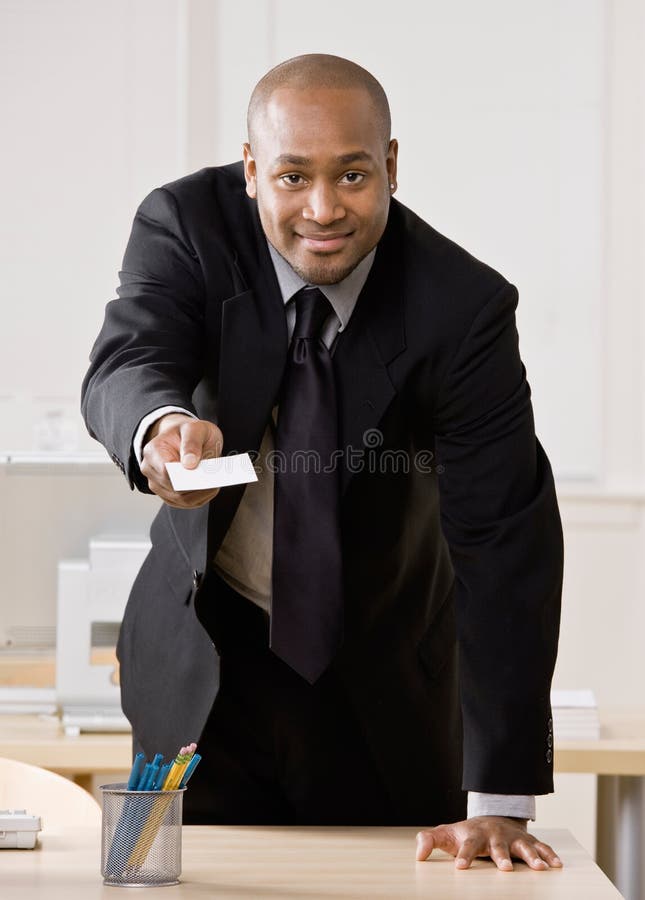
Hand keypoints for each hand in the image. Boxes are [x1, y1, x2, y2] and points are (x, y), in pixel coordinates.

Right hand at [140, 412, 223, 507]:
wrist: (185, 437)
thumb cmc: (188, 432)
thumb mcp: (194, 428)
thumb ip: (191, 443)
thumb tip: (189, 464)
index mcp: (153, 451)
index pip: (165, 471)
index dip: (184, 475)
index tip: (202, 473)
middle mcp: (150, 470)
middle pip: (174, 488)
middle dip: (196, 485)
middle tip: (216, 479)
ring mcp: (158, 484)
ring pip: (181, 499)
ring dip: (201, 493)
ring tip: (216, 482)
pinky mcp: (169, 495)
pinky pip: (186, 502)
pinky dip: (201, 497)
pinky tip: (210, 488)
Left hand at [416, 816, 562, 871]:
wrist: (491, 818)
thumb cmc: (467, 833)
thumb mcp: (447, 835)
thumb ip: (430, 841)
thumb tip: (418, 854)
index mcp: (474, 836)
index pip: (467, 846)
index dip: (464, 857)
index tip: (460, 868)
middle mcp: (495, 836)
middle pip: (498, 846)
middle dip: (501, 857)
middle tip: (504, 868)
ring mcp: (513, 838)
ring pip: (524, 846)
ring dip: (532, 857)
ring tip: (540, 869)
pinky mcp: (528, 841)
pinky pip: (541, 847)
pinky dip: (550, 855)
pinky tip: (557, 865)